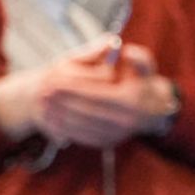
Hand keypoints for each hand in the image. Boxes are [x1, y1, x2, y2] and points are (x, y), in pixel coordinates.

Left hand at [35, 41, 175, 147]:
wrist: (151, 110)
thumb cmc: (141, 83)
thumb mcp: (145, 66)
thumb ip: (137, 57)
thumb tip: (125, 51)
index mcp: (132, 99)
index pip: (96, 93)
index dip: (73, 87)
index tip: (53, 80)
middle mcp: (125, 120)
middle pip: (85, 110)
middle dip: (62, 101)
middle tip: (43, 92)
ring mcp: (116, 134)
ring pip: (81, 125)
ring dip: (59, 115)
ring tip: (44, 104)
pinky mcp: (108, 143)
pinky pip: (82, 136)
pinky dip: (65, 128)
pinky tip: (53, 117)